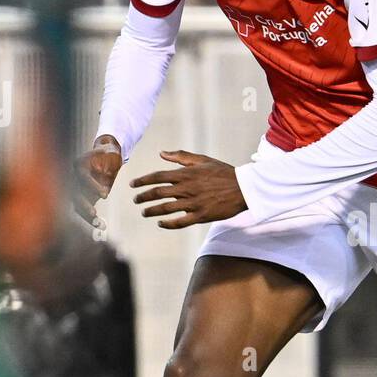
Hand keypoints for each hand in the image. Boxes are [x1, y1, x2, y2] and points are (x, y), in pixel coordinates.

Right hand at [73, 136, 122, 225]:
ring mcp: (76, 188)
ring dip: (86, 216)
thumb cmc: (106, 155)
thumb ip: (108, 151)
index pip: (82, 176)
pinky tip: (100, 226)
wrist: (104, 160)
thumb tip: (109, 150)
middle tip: (93, 214)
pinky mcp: (82, 197)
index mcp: (79, 164)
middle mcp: (74, 176)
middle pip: (74, 192)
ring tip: (98, 224)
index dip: (92, 185)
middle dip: (83, 204)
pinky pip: (82, 209)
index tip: (105, 194)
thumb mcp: (108, 150)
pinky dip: (90, 219)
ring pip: (77, 204)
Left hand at [130, 150, 247, 227]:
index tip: (133, 185)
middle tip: (136, 200)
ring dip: (151, 211)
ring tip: (144, 212)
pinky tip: (161, 223)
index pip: (157, 177)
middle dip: (143, 197)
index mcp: (186, 174)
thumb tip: (161, 153)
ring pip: (165, 208)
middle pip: (157, 193)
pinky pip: (180, 222)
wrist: (244, 188)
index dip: (142, 181)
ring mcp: (193, 203)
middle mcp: (187, 188)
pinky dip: (168, 223)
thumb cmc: (223, 172)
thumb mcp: (203, 160)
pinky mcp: (201, 216)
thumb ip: (181, 157)